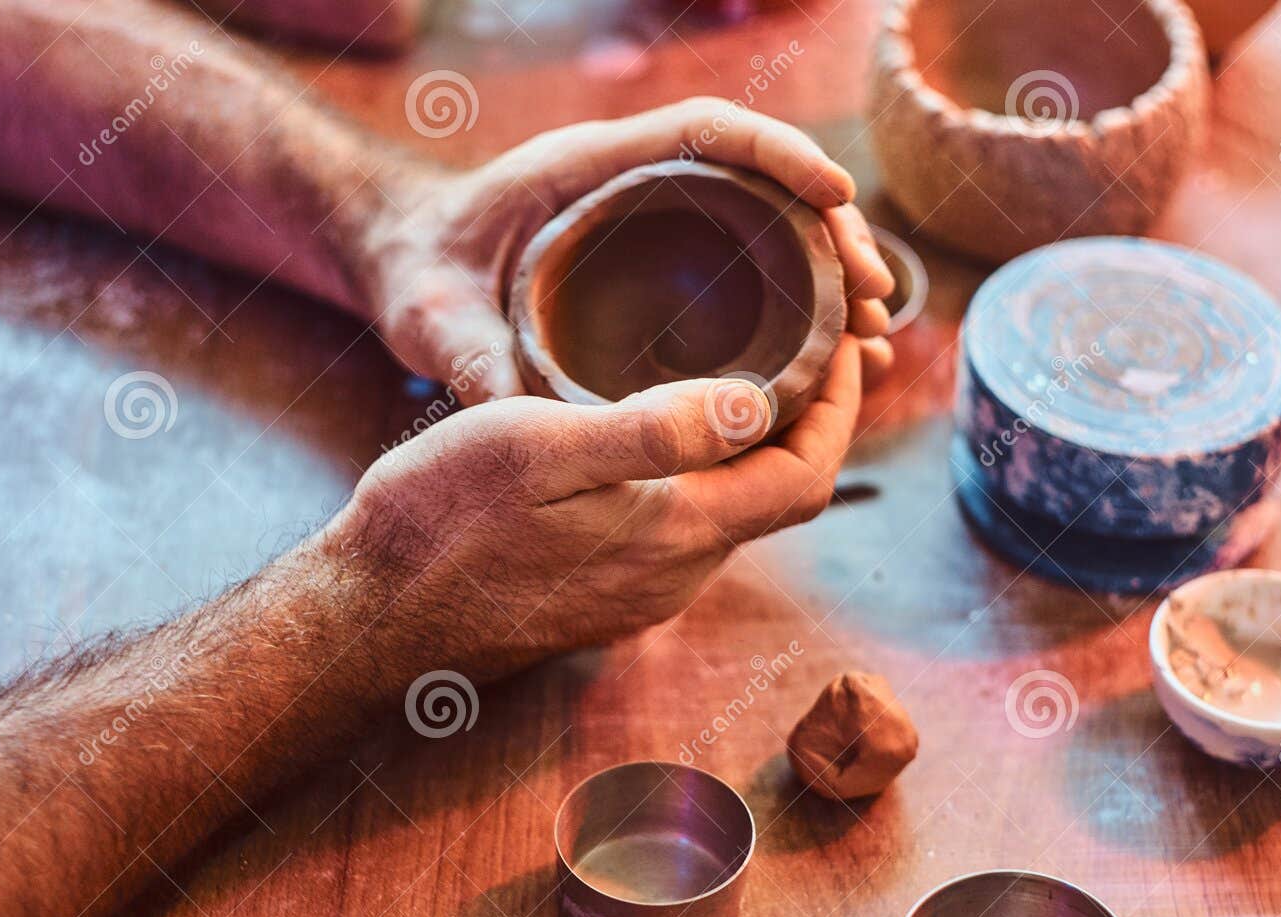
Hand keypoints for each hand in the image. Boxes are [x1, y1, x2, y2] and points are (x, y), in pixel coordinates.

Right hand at [325, 336, 864, 679]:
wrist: (371, 613)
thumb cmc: (441, 519)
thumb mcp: (539, 447)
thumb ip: (651, 428)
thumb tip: (757, 401)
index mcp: (677, 535)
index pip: (808, 476)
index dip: (842, 409)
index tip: (842, 342)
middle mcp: (675, 577)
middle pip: (778, 495)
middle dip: (808, 420)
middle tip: (804, 341)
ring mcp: (640, 594)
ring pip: (731, 513)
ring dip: (754, 448)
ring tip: (744, 368)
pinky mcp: (605, 598)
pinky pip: (682, 530)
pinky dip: (703, 474)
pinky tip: (665, 429)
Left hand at [362, 99, 895, 405]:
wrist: (406, 266)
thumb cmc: (417, 272)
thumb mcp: (431, 315)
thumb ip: (466, 355)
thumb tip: (517, 417)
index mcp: (589, 169)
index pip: (703, 133)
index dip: (776, 153)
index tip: (835, 193)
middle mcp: (635, 189)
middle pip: (758, 188)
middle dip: (827, 232)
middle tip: (874, 298)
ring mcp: (654, 230)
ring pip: (763, 238)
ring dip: (824, 280)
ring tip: (872, 340)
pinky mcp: (659, 274)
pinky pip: (742, 281)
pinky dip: (790, 315)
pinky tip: (826, 365)